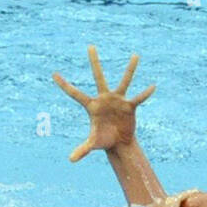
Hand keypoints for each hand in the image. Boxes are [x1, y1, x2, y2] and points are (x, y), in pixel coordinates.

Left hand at [54, 46, 156, 161]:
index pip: (75, 94)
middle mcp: (104, 98)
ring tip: (136, 56)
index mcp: (92, 106)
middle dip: (94, 62)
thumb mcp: (93, 144)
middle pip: (98, 77)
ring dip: (130, 70)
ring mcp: (117, 100)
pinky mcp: (130, 106)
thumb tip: (71, 160)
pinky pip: (138, 99)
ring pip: (124, 81)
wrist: (119, 141)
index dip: (65, 85)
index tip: (53, 74)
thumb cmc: (103, 140)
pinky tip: (152, 87)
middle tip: (90, 46)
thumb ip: (82, 149)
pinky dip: (145, 94)